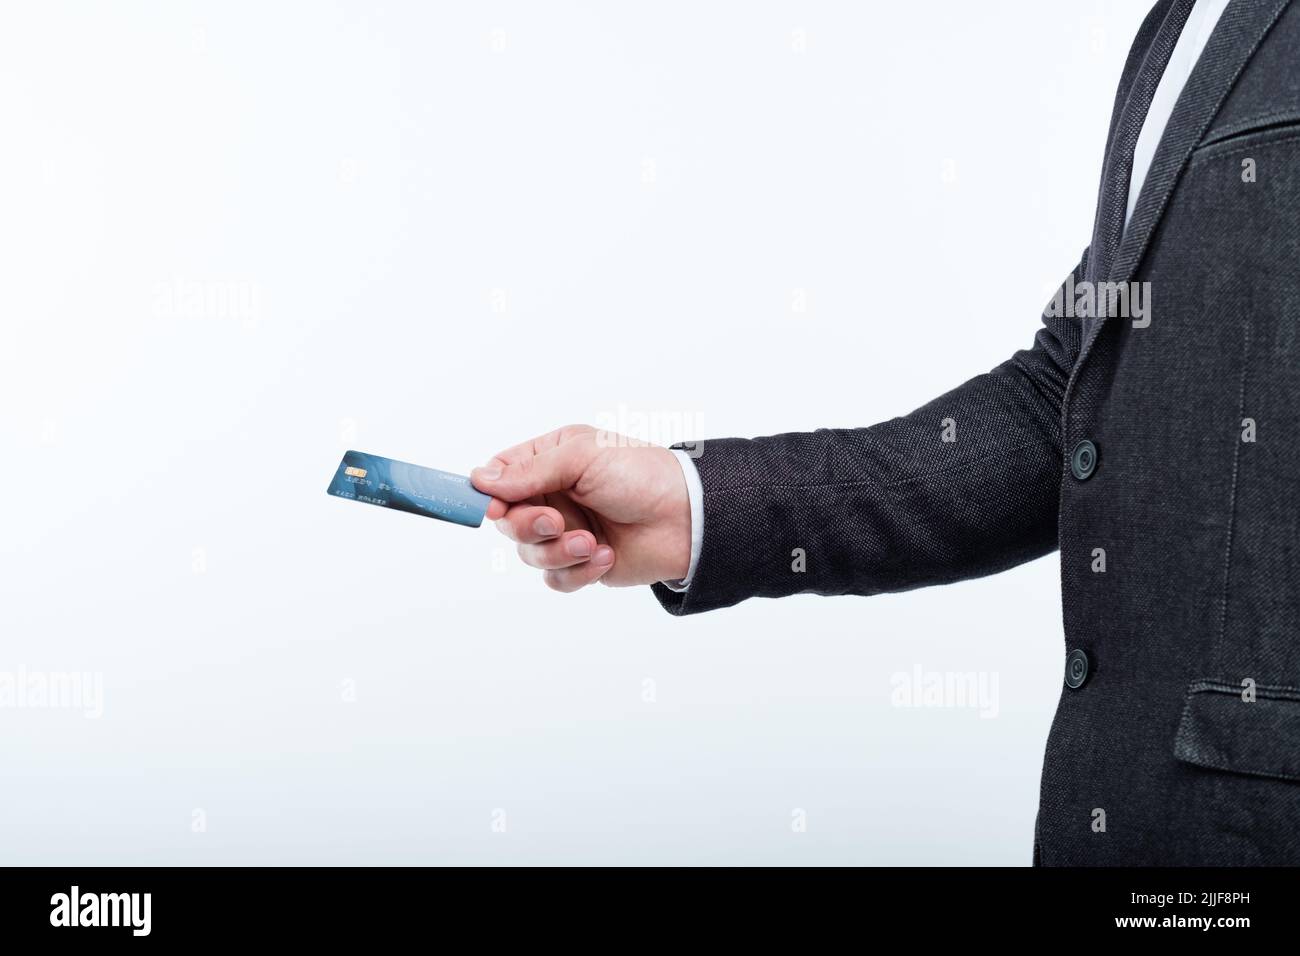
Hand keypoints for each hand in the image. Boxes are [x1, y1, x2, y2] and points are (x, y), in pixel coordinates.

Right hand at [471, 425, 692, 591]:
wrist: (686, 519)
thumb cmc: (640, 475)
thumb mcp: (582, 457)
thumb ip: (530, 470)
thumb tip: (480, 480)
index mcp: (550, 460)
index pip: (500, 477)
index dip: (492, 495)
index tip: (497, 507)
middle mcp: (553, 496)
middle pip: (508, 522)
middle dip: (528, 526)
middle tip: (555, 522)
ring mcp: (566, 532)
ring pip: (530, 554)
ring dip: (559, 551)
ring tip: (591, 542)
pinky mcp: (582, 564)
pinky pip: (556, 579)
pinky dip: (578, 571)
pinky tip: (606, 555)